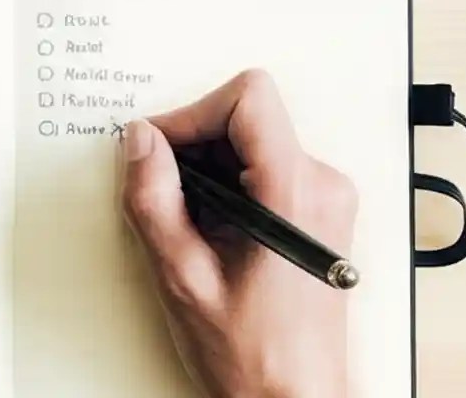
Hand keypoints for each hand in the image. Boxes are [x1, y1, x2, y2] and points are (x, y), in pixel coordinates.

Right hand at [122, 70, 357, 397]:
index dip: (191, 113)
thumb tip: (140, 141)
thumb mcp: (182, 275)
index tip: (160, 148)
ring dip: (209, 171)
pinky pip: (264, 166)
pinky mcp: (318, 209)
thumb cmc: (254, 354)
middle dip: (194, 147)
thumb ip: (153, 198)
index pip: (247, 98)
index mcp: (295, 192)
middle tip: (168, 197)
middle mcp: (322, 184)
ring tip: (192, 226)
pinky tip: (213, 231)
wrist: (295, 396)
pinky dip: (228, 186)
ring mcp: (325, 195)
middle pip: (246, 116)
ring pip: (251, 140)